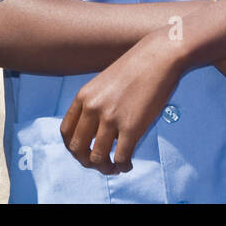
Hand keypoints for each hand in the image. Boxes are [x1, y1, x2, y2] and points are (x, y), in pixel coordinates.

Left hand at [60, 30, 183, 174]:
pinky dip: (122, 167)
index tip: (85, 152)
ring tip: (115, 168)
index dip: (73, 148)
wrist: (159, 56)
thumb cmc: (137, 68)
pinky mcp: (131, 127)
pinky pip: (120, 158)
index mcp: (84, 96)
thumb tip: (94, 130)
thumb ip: (95, 103)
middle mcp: (93, 108)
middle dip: (87, 162)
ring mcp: (111, 118)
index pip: (66, 132)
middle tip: (100, 164)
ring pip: (97, 158)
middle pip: (77, 149)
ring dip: (105, 169)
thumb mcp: (105, 82)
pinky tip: (128, 165)